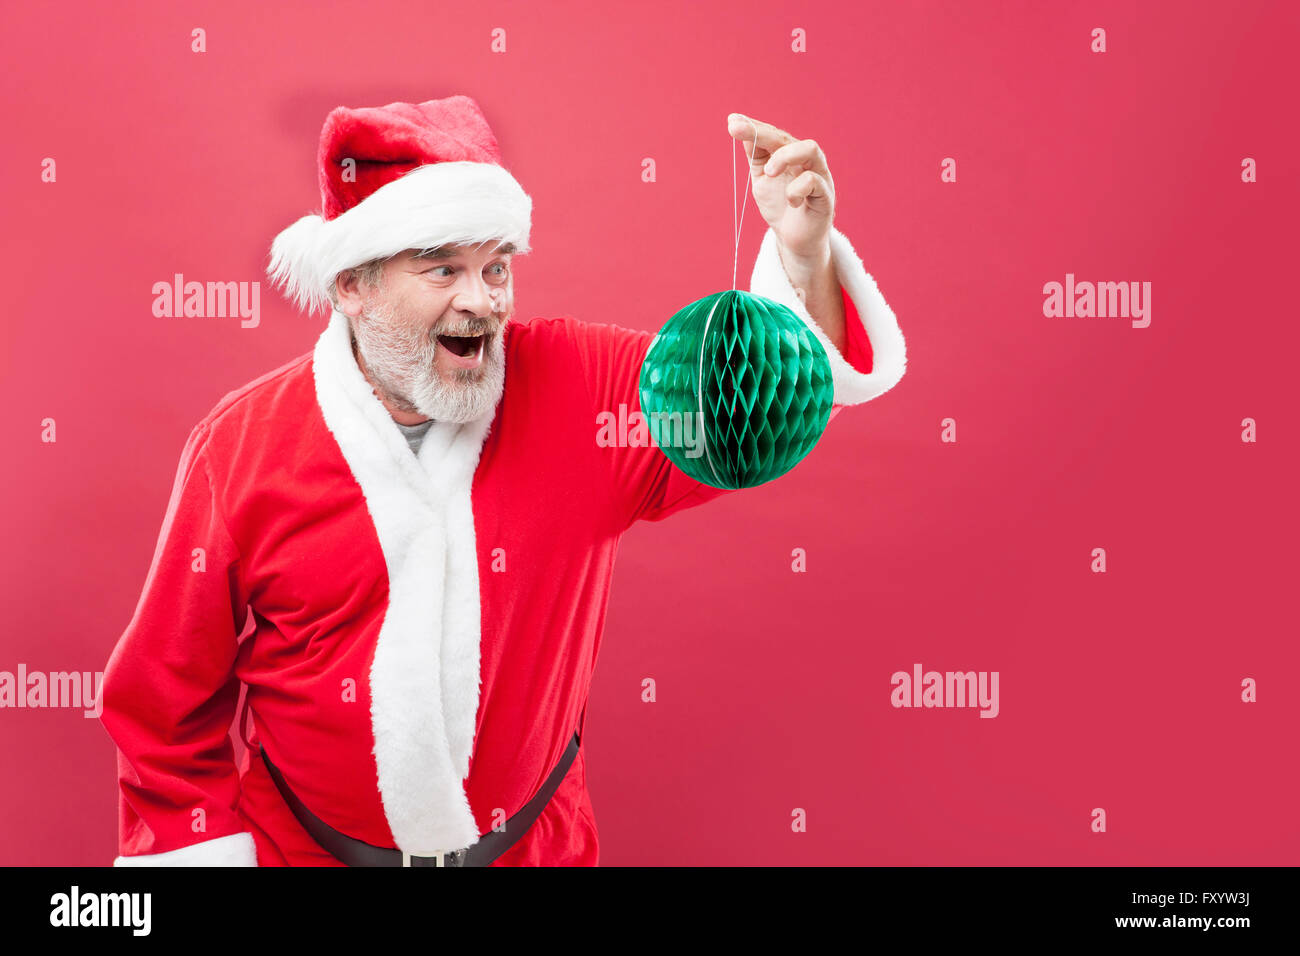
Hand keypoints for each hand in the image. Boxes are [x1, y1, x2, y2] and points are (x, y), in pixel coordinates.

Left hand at [726, 112, 834, 264]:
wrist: (794, 240)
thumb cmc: (780, 206)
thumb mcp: (762, 179)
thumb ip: (756, 156)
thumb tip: (739, 127)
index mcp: (790, 154)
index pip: (773, 135)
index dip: (753, 127)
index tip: (733, 123)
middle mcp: (806, 160)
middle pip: (787, 138)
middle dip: (761, 134)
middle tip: (739, 135)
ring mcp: (819, 175)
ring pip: (810, 149)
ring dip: (785, 157)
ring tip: (769, 173)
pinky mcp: (826, 195)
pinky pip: (813, 181)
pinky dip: (796, 190)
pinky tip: (791, 201)